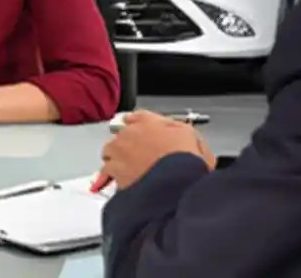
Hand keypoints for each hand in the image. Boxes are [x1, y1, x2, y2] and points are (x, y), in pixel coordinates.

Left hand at [96, 110, 212, 189]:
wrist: (174, 181)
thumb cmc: (186, 160)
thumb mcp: (195, 140)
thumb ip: (186, 136)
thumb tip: (187, 141)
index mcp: (151, 121)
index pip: (138, 116)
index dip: (138, 125)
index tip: (138, 130)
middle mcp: (131, 132)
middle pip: (121, 134)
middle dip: (127, 145)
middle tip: (138, 157)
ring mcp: (119, 150)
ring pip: (110, 152)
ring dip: (115, 159)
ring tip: (126, 170)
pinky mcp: (113, 170)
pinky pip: (105, 173)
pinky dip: (106, 178)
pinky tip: (108, 183)